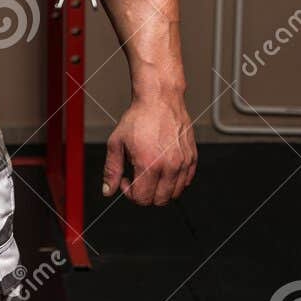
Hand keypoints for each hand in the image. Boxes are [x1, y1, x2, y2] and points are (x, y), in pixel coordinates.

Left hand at [102, 92, 196, 206]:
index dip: (129, 194)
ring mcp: (182, 162)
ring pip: (174, 194)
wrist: (160, 99)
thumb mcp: (116, 143)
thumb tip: (108, 190)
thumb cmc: (139, 118)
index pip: (142, 199)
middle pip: (159, 200)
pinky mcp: (192, 157)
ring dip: (160, 189)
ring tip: (150, 173)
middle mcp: (168, 165)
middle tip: (136, 178)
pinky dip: (174, 181)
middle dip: (145, 194)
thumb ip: (111, 170)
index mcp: (148, 164)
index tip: (126, 180)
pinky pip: (186, 181)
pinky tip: (163, 169)